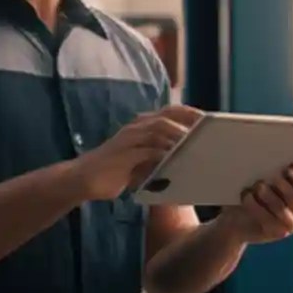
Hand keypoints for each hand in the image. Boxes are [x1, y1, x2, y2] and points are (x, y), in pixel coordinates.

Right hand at [74, 105, 203, 200]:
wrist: (82, 180)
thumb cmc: (114, 173)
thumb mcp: (142, 164)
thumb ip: (160, 158)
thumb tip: (186, 162)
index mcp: (142, 127)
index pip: (170, 112)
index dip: (190, 113)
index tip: (211, 120)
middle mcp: (136, 127)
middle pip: (168, 114)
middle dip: (190, 118)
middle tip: (210, 127)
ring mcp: (129, 138)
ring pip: (159, 128)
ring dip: (180, 134)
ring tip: (199, 142)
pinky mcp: (124, 154)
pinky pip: (148, 149)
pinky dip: (164, 152)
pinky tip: (177, 158)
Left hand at [218, 156, 292, 243]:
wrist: (238, 219)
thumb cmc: (258, 193)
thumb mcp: (271, 177)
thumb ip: (287, 166)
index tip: (292, 166)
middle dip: (285, 186)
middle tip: (273, 176)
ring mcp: (290, 225)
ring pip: (283, 210)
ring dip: (269, 196)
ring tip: (258, 185)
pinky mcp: (275, 234)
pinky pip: (267, 221)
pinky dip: (256, 207)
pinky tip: (247, 196)